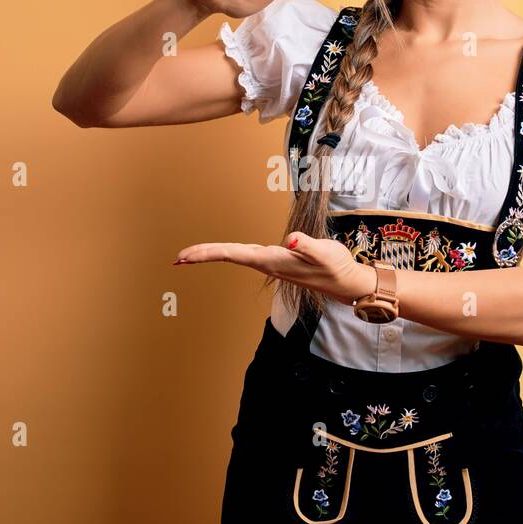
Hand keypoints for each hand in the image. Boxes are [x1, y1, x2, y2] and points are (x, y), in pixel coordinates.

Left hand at [173, 231, 376, 303]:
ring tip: (189, 256)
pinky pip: (244, 255)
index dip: (208, 253)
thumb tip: (290, 240)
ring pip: (234, 255)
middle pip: (228, 255)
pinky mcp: (276, 260)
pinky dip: (227, 252)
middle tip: (176, 259)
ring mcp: (270, 263)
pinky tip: (223, 252)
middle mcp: (267, 262)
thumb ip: (308, 246)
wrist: (346, 284)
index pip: (233, 254)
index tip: (185, 257)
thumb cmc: (336, 267)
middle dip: (202, 256)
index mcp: (272, 260)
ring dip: (211, 254)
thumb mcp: (325, 253)